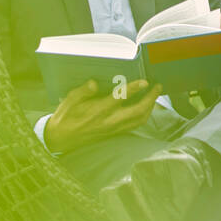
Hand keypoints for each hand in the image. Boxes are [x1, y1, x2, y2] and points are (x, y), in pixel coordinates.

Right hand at [43, 78, 160, 153]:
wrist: (62, 139)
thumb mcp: (69, 100)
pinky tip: (146, 107)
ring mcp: (114, 128)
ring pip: (140, 120)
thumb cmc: (66, 116)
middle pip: (137, 111)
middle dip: (151, 99)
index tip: (145, 81)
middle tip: (158, 86)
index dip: (134, 89)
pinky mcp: (116, 133)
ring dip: (150, 107)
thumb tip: (94, 83)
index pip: (119, 98)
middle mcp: (109, 121)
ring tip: (155, 95)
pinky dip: (144, 116)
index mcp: (98, 110)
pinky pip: (135, 125)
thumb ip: (83, 91)